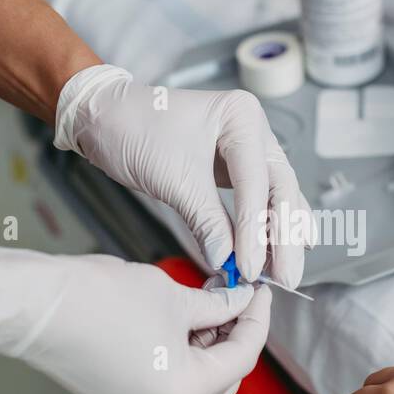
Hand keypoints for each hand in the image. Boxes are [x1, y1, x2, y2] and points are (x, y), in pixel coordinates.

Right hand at [0, 241, 271, 393]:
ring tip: (207, 305)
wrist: (31, 307)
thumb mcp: (174, 297)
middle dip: (233, 337)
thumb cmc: (95, 300)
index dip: (256, 319)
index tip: (259, 291)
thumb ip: (218, 306)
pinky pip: (164, 386)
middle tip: (237, 298)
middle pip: (221, 379)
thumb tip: (239, 302)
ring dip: (206, 348)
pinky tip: (179, 324)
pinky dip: (179, 358)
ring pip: (193, 385)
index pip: (242, 356)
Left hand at [53, 65, 313, 285]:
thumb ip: (206, 221)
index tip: (249, 267)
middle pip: (281, 189)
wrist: (106, 118)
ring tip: (285, 273)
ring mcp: (249, 148)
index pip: (257, 183)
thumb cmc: (132, 128)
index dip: (256, 230)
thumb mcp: (172, 178)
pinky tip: (281, 250)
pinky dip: (266, 227)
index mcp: (241, 116)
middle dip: (284, 238)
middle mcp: (253, 129)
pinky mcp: (237, 168)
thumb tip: (227, 260)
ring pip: (278, 197)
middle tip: (286, 277)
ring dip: (282, 237)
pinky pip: (261, 200)